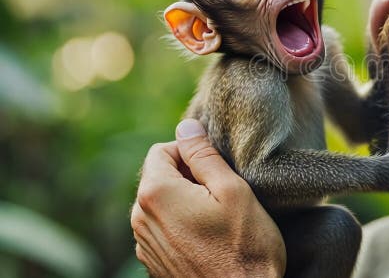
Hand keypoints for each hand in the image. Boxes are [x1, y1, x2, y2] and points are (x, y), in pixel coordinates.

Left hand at [131, 119, 285, 276]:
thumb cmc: (245, 246)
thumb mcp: (233, 190)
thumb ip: (203, 155)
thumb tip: (186, 127)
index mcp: (156, 194)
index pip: (162, 150)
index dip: (191, 152)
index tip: (217, 170)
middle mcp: (140, 218)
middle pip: (159, 176)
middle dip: (187, 177)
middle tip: (221, 194)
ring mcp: (144, 244)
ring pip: (161, 203)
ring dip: (185, 201)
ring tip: (217, 218)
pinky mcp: (153, 263)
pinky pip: (162, 229)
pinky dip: (181, 225)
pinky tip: (209, 238)